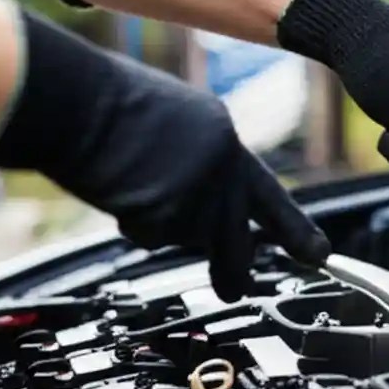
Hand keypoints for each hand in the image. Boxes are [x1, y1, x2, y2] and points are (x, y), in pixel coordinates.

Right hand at [0, 15, 329, 301]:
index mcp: (222, 135)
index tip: (315, 253)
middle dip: (236, 270)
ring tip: (133, 194)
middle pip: (239, 237)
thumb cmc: (101, 104)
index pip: (266, 192)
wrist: (73, 99)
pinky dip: (131, 222)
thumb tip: (193, 190)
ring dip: (164, 230)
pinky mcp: (173, 213)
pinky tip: (117, 188)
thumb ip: (190, 158)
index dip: (291, 227)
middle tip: (234, 288)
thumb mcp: (165, 122)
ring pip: (191, 240)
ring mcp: (200, 192)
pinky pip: (151, 237)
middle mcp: (223, 166)